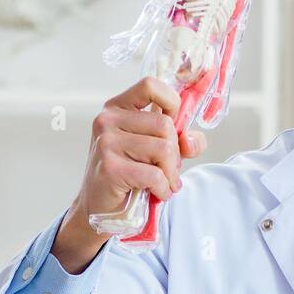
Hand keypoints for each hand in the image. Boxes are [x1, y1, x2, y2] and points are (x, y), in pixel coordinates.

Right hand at [52, 77, 207, 272]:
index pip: (150, 85)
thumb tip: (194, 141)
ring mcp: (106, 143)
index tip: (173, 125)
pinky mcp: (110, 168)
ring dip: (171, 172)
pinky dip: (163, 188)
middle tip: (168, 169)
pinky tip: (156, 192)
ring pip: (163, 149)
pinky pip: (154, 174)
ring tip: (164, 182)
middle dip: (175, 152)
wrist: (100, 207)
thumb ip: (179, 140)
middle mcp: (107, 120)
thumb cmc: (128, 174)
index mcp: (117, 108)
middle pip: (164, 125)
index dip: (171, 102)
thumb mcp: (155, 151)